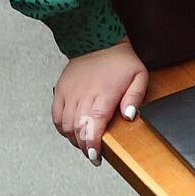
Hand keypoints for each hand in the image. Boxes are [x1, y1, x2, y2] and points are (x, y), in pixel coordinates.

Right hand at [51, 37, 147, 163]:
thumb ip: (135, 97)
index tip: (95, 156)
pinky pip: (56, 114)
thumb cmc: (119, 60)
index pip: (93, 125)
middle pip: (78, 129)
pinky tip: (70, 131)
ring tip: (83, 144)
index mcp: (104, 94)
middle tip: (93, 154)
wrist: (96, 39)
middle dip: (84, 147)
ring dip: (73, 139)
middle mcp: (84, 95)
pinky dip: (61, 127)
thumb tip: (130, 116)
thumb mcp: (139, 75)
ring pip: (66, 125)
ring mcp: (70, 92)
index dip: (92, 145)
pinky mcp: (61, 89)